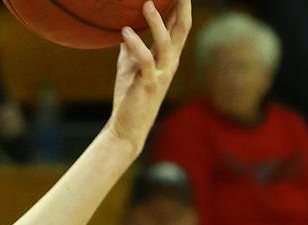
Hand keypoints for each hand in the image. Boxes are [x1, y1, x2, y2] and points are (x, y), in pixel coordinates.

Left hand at [106, 0, 192, 148]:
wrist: (127, 128)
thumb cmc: (130, 98)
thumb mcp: (129, 68)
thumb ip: (130, 50)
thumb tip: (125, 31)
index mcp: (168, 57)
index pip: (179, 26)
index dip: (181, 7)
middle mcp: (170, 63)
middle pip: (182, 29)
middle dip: (182, 7)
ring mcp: (161, 74)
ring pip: (165, 42)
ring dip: (157, 22)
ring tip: (147, 3)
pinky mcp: (148, 85)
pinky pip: (145, 60)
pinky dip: (136, 45)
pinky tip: (125, 33)